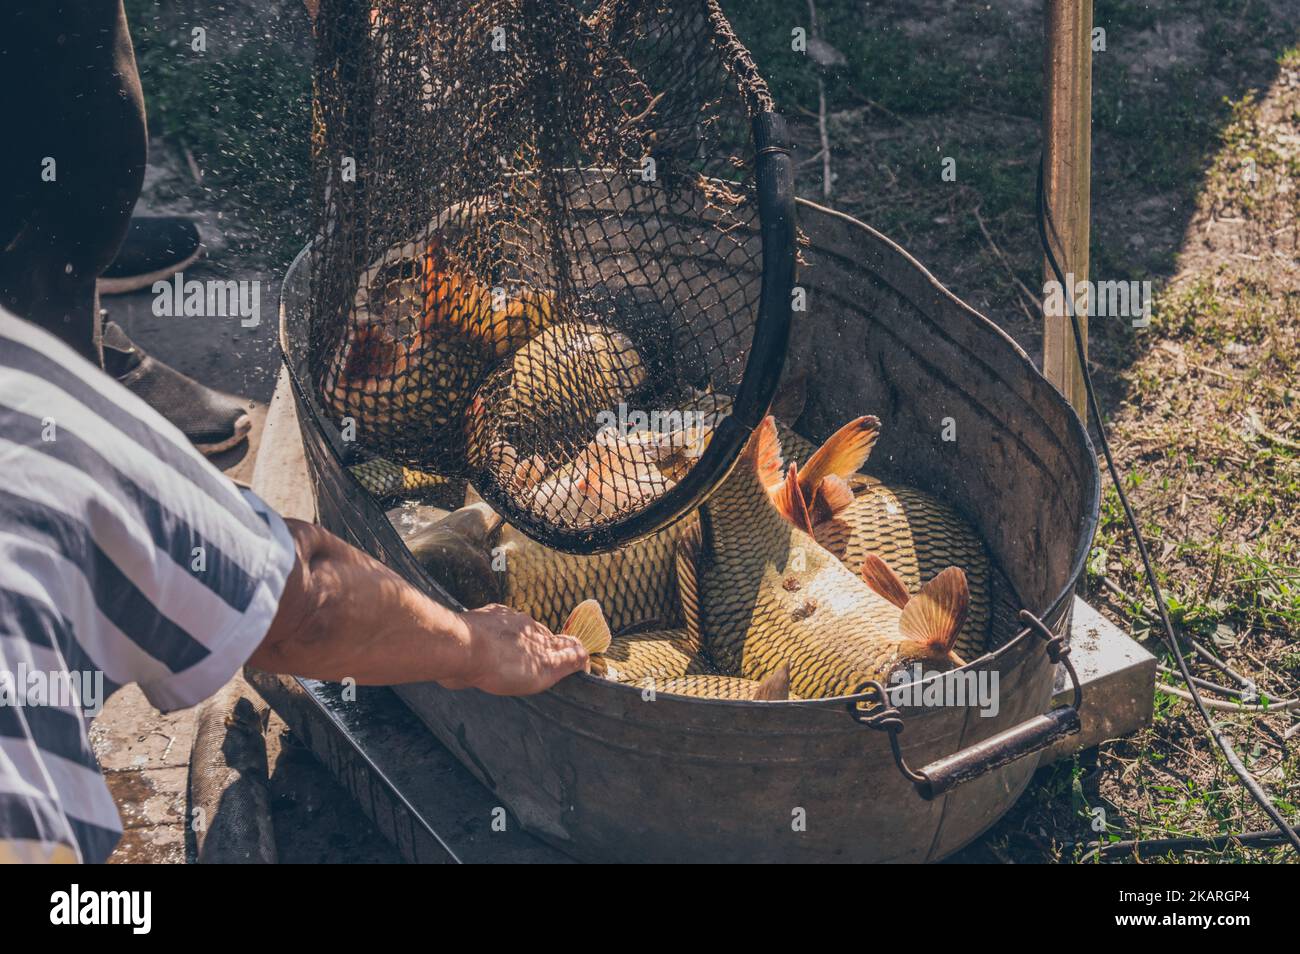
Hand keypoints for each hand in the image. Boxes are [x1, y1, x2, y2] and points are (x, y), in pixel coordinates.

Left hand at [448, 604, 588, 694]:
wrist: (460, 649)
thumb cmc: (500, 665)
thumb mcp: (542, 671)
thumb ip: (566, 662)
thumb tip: (585, 656)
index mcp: (542, 639)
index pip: (566, 643)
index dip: (572, 652)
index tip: (577, 662)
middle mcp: (525, 625)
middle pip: (542, 635)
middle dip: (544, 647)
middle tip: (541, 663)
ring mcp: (503, 620)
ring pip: (518, 630)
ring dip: (518, 641)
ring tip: (512, 658)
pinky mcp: (481, 621)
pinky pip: (495, 625)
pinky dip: (496, 635)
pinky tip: (489, 646)